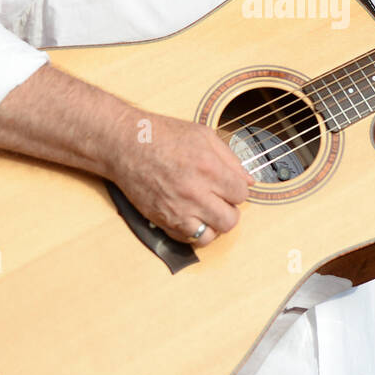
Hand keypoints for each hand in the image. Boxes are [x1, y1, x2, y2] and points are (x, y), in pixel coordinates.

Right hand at [106, 112, 253, 246]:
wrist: (125, 144)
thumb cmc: (163, 135)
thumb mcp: (203, 135)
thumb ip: (230, 158)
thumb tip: (249, 180)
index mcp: (209, 168)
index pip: (241, 194)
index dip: (237, 189)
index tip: (229, 185)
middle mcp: (195, 192)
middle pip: (230, 219)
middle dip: (229, 210)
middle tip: (220, 200)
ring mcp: (177, 209)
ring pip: (211, 236)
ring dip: (212, 225)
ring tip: (206, 211)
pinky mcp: (162, 219)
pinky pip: (187, 240)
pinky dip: (193, 232)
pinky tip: (191, 216)